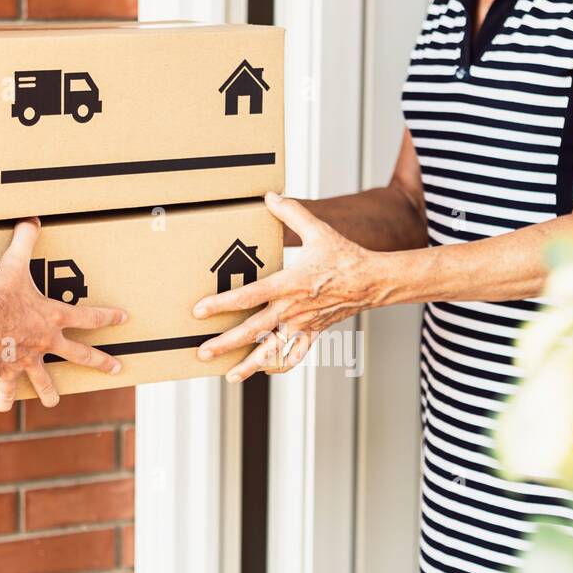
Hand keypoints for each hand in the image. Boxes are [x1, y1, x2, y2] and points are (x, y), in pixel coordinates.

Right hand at [0, 218, 126, 411]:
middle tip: (116, 369)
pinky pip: (5, 389)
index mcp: (53, 318)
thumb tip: (32, 219)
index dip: (108, 317)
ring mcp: (28, 361)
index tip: (124, 319)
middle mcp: (46, 342)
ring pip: (44, 380)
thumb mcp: (13, 263)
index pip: (89, 317)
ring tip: (53, 400)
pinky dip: (2, 398)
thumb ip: (25, 241)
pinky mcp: (6, 373)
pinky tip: (1, 406)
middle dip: (100, 362)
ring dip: (49, 391)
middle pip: (80, 355)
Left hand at [193, 192, 385, 382]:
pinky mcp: (313, 333)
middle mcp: (293, 309)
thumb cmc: (345, 256)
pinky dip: (279, 366)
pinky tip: (264, 371)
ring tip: (229, 376)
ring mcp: (303, 325)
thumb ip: (292, 212)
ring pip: (272, 351)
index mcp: (289, 283)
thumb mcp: (318, 230)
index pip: (249, 296)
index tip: (200, 311)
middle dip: (226, 343)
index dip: (222, 304)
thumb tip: (270, 196)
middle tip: (202, 352)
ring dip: (249, 366)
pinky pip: (295, 356)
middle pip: (253, 331)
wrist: (372, 282)